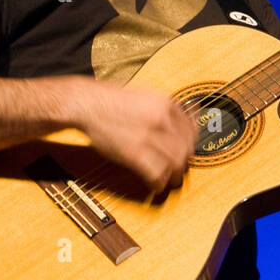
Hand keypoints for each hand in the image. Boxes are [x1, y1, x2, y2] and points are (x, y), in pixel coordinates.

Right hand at [72, 79, 195, 197]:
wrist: (87, 103)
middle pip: (186, 148)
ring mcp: (148, 135)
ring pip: (175, 162)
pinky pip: (156, 172)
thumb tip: (184, 119)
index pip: (192, 130)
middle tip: (179, 170)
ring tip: (170, 180)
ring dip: (174, 176)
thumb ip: (165, 108)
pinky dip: (158, 182)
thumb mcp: (146, 95)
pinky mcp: (133, 152)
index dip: (192, 146)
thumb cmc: (112, 100)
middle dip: (185, 163)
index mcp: (166, 104)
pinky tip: (155, 185)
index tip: (188, 153)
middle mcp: (161, 119)